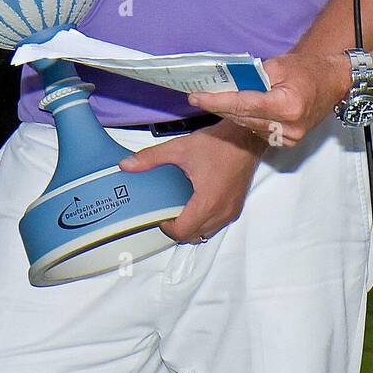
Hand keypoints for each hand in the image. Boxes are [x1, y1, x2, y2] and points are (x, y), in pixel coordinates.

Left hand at [116, 121, 260, 243]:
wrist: (247, 136)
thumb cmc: (218, 143)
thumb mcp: (180, 148)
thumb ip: (151, 158)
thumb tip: (126, 165)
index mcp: (207, 202)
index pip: (182, 232)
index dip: (166, 227)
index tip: (160, 213)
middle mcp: (221, 212)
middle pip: (194, 236)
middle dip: (178, 228)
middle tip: (167, 210)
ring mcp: (231, 210)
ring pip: (206, 232)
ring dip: (192, 226)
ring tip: (181, 206)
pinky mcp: (236, 206)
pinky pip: (217, 224)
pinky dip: (205, 220)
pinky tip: (197, 202)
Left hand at [187, 51, 351, 147]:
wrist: (335, 83)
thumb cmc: (308, 69)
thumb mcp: (279, 64)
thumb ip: (253, 76)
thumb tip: (228, 84)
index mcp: (286, 105)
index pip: (242, 105)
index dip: (216, 101)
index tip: (196, 97)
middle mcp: (288, 126)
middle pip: (243, 118)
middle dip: (219, 107)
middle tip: (198, 97)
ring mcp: (289, 137)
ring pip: (248, 126)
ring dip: (231, 114)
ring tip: (214, 101)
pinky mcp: (288, 141)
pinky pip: (259, 131)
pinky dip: (246, 120)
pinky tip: (237, 110)